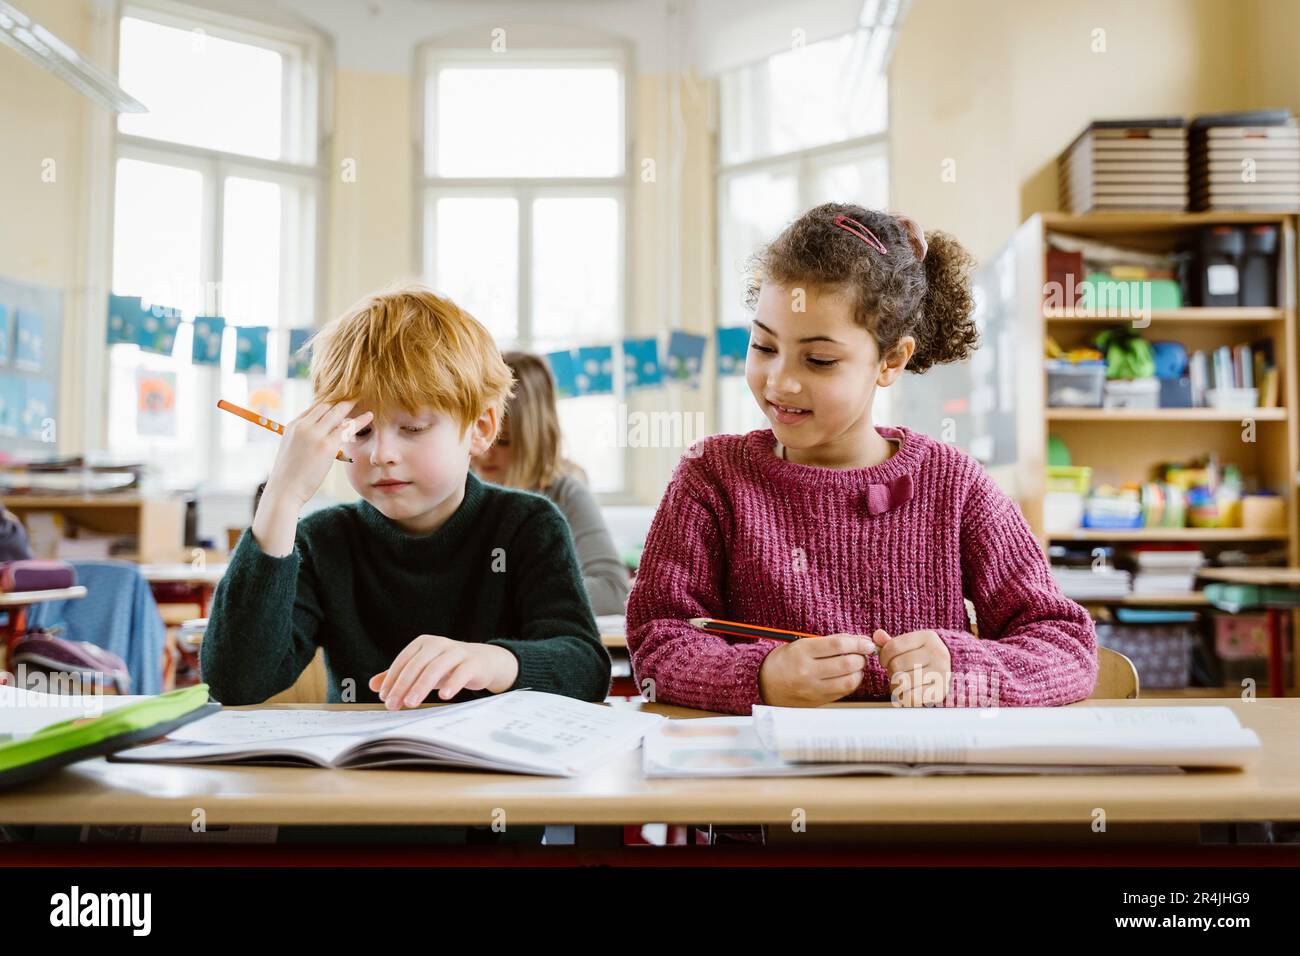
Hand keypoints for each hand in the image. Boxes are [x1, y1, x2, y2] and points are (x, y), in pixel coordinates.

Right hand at [264, 400, 372, 506]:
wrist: (284, 490)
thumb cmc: (290, 476)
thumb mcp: (291, 450)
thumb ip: (302, 439)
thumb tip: (315, 439)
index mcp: (293, 425)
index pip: (315, 407)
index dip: (331, 401)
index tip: (344, 397)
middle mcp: (303, 426)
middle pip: (326, 404)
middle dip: (342, 398)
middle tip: (357, 392)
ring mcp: (314, 434)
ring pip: (337, 412)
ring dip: (352, 403)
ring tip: (364, 397)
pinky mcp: (326, 445)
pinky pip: (346, 428)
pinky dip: (360, 420)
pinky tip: (370, 415)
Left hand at [370, 635, 519, 709]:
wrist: (483, 661)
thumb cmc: (448, 666)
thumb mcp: (423, 669)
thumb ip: (399, 676)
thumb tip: (372, 685)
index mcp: (424, 643)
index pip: (403, 661)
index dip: (392, 679)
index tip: (384, 697)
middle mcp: (439, 644)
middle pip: (417, 665)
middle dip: (403, 686)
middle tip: (393, 705)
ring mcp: (457, 652)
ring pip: (436, 668)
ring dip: (421, 686)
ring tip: (411, 703)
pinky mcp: (473, 662)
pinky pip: (461, 672)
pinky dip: (452, 683)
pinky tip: (444, 696)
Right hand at [757, 634, 874, 706]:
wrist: (766, 684)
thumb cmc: (785, 660)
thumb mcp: (802, 644)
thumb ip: (831, 641)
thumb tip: (859, 640)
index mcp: (802, 652)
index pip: (837, 645)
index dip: (857, 643)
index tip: (867, 643)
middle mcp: (807, 671)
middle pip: (846, 664)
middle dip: (861, 657)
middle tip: (863, 653)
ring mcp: (813, 689)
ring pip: (849, 681)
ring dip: (859, 671)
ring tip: (856, 665)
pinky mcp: (818, 701)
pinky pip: (844, 692)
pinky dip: (852, 682)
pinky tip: (850, 676)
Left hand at [873, 628, 951, 706]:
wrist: (954, 670)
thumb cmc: (925, 657)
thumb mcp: (912, 645)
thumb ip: (892, 643)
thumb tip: (877, 635)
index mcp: (928, 638)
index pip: (893, 647)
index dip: (883, 656)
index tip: (884, 661)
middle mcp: (937, 653)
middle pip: (897, 665)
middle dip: (890, 672)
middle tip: (895, 673)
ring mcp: (941, 673)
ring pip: (903, 681)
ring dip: (895, 685)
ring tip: (900, 683)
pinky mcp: (940, 691)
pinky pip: (912, 697)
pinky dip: (904, 697)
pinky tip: (906, 693)